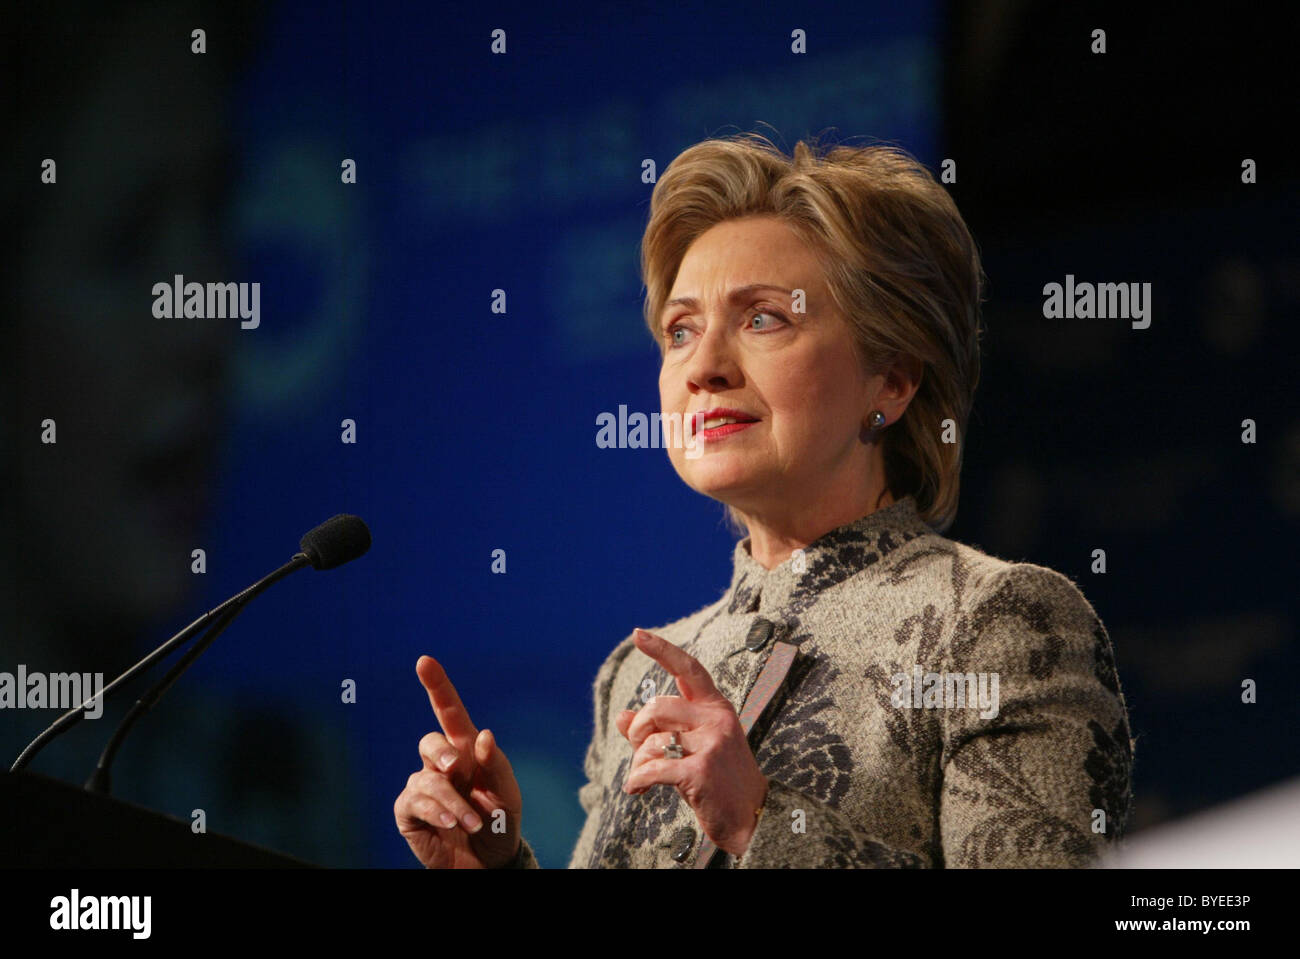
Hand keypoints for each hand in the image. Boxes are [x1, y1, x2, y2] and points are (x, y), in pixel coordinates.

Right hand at [394, 655, 523, 867]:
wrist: (490, 863)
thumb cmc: (500, 823)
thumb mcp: (508, 794)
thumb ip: (496, 764)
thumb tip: (483, 734)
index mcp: (467, 751)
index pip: (449, 713)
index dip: (437, 686)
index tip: (424, 661)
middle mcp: (441, 765)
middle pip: (430, 741)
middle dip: (443, 752)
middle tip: (457, 768)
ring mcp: (423, 787)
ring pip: (427, 779)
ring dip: (454, 802)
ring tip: (472, 822)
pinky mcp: (410, 812)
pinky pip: (415, 801)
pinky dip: (437, 812)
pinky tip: (451, 825)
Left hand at [616, 628, 768, 856]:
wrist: (751, 818)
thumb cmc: (718, 780)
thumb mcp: (691, 747)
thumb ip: (657, 729)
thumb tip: (621, 715)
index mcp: (715, 707)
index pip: (688, 669)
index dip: (662, 650)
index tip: (637, 634)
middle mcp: (716, 719)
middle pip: (657, 706)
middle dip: (637, 730)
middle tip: (637, 749)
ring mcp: (711, 743)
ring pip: (653, 737)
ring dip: (638, 759)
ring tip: (642, 776)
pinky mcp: (701, 770)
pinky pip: (653, 768)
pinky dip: (638, 780)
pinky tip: (636, 790)